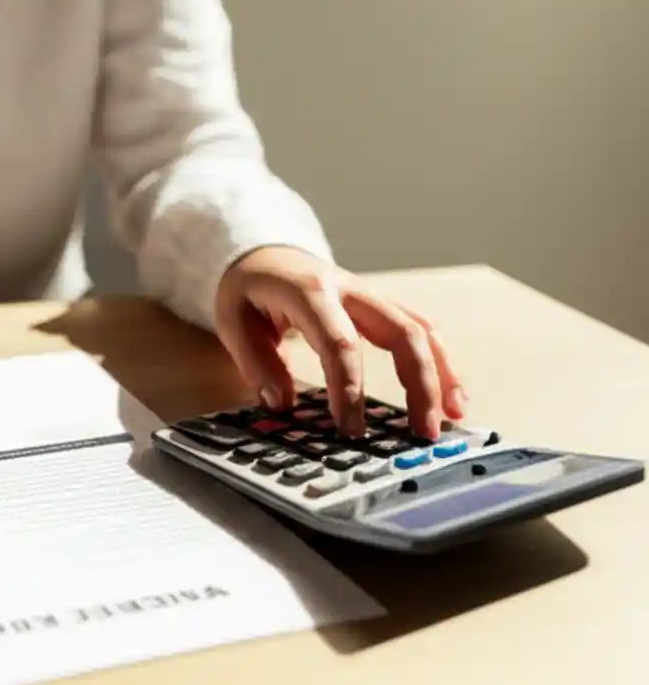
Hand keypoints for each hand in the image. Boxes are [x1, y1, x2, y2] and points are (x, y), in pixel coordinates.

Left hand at [213, 247, 465, 440]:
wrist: (263, 253)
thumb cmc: (247, 289)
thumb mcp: (232, 322)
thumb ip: (256, 363)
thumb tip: (281, 404)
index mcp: (309, 292)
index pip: (340, 343)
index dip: (349, 387)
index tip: (351, 428)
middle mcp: (349, 289)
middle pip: (401, 332)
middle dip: (418, 383)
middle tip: (421, 431)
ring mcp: (370, 295)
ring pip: (421, 329)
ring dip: (442, 374)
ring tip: (451, 418)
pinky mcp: (380, 306)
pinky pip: (420, 330)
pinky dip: (440, 363)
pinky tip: (450, 396)